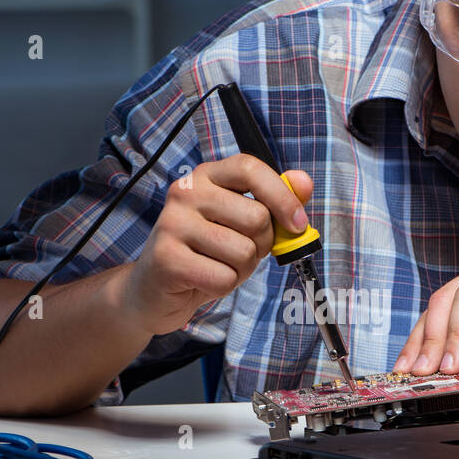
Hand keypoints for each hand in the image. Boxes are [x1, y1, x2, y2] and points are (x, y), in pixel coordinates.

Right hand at [123, 154, 312, 335]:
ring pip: (243, 252)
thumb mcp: (241, 224)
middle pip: (256, 217)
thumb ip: (274, 202)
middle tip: (239, 252)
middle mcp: (186, 193)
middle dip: (261, 245)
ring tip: (217, 266)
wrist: (154, 288)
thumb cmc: (205, 252)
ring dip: (241, 270)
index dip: (282, 197)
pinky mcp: (167, 258)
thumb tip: (304, 183)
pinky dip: (223, 287)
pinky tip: (203, 280)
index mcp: (206, 176)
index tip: (298, 224)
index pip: (250, 169)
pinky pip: (224, 278)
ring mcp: (172, 224)